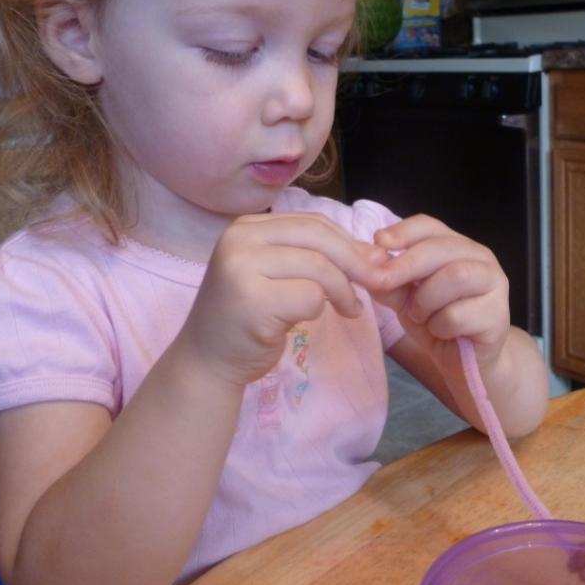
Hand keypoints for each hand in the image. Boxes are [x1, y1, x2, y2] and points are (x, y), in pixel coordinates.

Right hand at [177, 212, 385, 386]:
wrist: (207, 360)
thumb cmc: (248, 319)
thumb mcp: (279, 276)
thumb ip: (316, 257)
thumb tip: (377, 252)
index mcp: (246, 227)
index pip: (312, 223)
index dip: (349, 243)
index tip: (371, 264)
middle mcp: (240, 239)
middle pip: (318, 238)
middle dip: (356, 261)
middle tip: (377, 282)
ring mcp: (242, 267)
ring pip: (318, 267)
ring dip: (344, 290)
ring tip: (351, 308)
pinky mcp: (252, 300)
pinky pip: (310, 296)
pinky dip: (322, 309)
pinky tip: (318, 319)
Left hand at [371, 214, 510, 370]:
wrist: (465, 363)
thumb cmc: (437, 324)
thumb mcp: (404, 300)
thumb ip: (387, 281)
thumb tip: (364, 259)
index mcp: (457, 247)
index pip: (430, 226)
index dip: (403, 231)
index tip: (378, 242)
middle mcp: (481, 259)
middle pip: (442, 248)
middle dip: (406, 264)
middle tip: (381, 282)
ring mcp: (495, 285)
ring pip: (456, 276)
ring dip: (426, 299)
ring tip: (420, 315)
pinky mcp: (497, 316)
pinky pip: (458, 315)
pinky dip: (439, 325)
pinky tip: (442, 332)